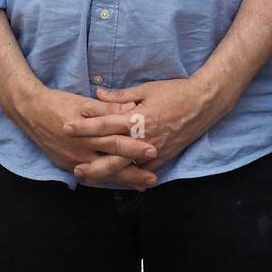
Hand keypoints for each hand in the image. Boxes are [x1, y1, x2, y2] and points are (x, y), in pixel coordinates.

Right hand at [15, 85, 157, 189]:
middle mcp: (81, 151)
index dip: (135, 148)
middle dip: (133, 172)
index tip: (154, 151)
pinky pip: (89, 175)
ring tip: (141, 185)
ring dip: (122, 180)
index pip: (116, 142)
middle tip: (153, 178)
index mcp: (87, 133)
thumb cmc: (58, 103)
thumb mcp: (83, 102)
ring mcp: (73, 160)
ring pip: (102, 174)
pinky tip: (116, 183)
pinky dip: (105, 180)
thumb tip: (132, 108)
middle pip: (111, 164)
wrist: (29, 111)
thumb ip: (108, 108)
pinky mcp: (67, 165)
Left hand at [79, 77, 228, 178]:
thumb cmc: (175, 91)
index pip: (104, 124)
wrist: (204, 103)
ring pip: (126, 168)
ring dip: (107, 174)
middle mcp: (143, 138)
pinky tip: (116, 182)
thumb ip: (120, 95)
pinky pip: (142, 171)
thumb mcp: (146, 89)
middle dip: (92, 162)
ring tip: (89, 178)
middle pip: (112, 155)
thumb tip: (98, 94)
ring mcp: (154, 151)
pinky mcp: (164, 157)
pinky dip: (129, 177)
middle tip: (73, 167)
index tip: (67, 128)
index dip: (84, 126)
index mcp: (137, 118)